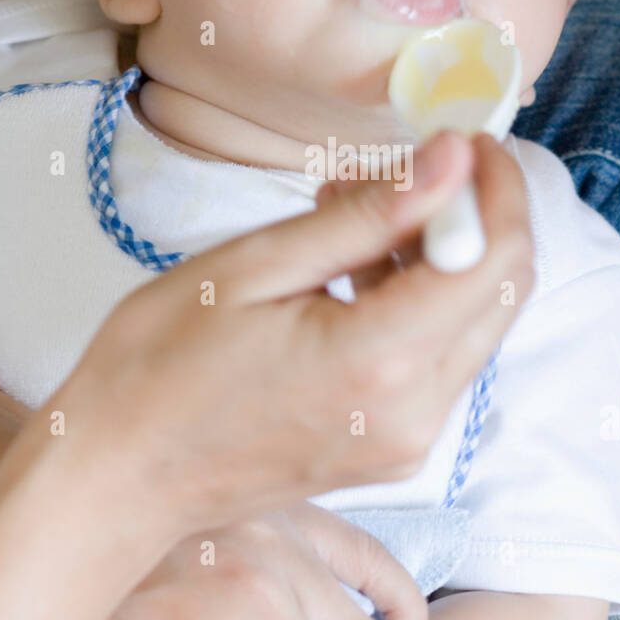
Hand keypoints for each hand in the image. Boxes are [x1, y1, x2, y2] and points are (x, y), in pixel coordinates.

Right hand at [39, 129, 533, 542]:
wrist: (120, 479)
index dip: (495, 187)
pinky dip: (414, 302)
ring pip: (472, 324)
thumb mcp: (255, 265)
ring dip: (437, 256)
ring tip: (348, 210)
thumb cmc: (159, 367)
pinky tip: (348, 270)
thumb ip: (368, 214)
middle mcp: (413, 410)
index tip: (463, 140)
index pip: (494, 260)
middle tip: (409, 165)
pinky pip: (437, 360)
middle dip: (473, 215)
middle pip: (500, 292)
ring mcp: (407, 440)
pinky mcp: (392, 449)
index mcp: (378, 359)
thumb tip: (451, 160)